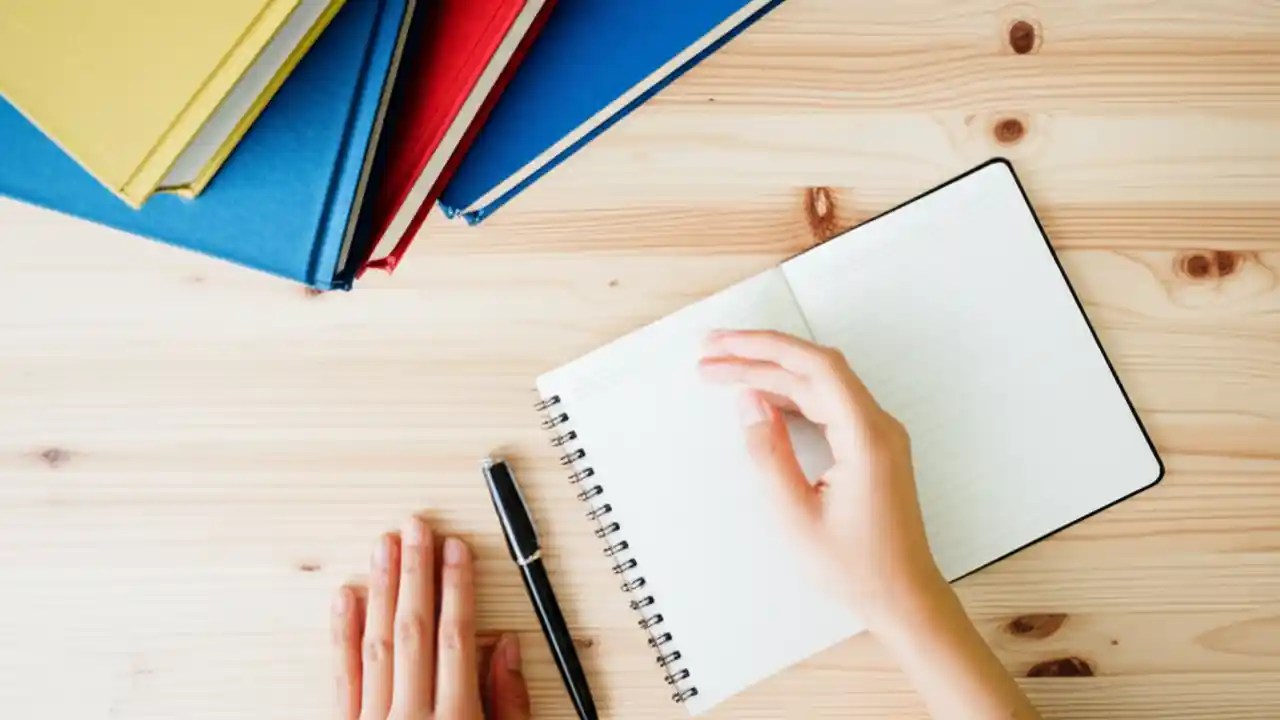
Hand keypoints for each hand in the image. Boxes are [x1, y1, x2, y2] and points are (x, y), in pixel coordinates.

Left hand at [331, 518, 530, 719]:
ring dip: (382, 590)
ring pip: (378, 644)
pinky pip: (343, 675)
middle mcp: (412, 717)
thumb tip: (508, 649)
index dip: (456, 587)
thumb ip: (510, 704)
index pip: (455, 636)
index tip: (456, 550)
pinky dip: (343, 634)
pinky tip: (347, 597)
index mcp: (456, 719)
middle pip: (414, 630)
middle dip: (416, 573)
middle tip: (416, 531)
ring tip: (385, 548)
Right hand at [700, 330, 944, 631]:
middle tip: (711, 352)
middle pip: (814, 369)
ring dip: (772, 373)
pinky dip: (792, 395)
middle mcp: (878, 426)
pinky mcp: (871, 447)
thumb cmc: (858, 568)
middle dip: (759, 355)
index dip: (764, 347)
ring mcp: (878, 435)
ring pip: (820, 385)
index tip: (723, 346)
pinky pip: (829, 405)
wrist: (904, 598)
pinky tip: (763, 399)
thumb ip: (770, 454)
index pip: (814, 367)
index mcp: (866, 437)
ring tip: (725, 371)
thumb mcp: (796, 516)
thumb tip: (750, 404)